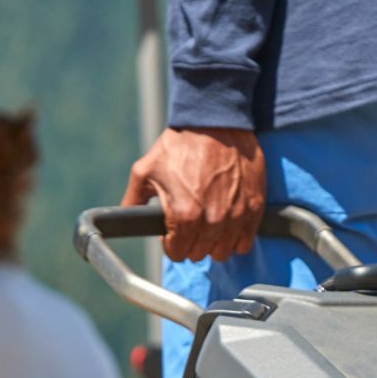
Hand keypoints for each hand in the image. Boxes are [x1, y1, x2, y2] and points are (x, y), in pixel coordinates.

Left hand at [121, 127, 266, 262]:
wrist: (215, 122)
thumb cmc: (179, 144)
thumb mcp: (145, 170)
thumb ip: (132, 201)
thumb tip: (123, 220)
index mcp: (184, 216)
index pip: (176, 253)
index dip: (171, 243)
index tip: (172, 230)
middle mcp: (212, 221)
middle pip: (198, 254)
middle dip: (191, 242)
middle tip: (189, 223)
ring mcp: (236, 217)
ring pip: (222, 252)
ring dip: (213, 243)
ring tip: (208, 224)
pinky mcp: (253, 209)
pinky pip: (245, 243)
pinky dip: (235, 238)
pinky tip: (227, 223)